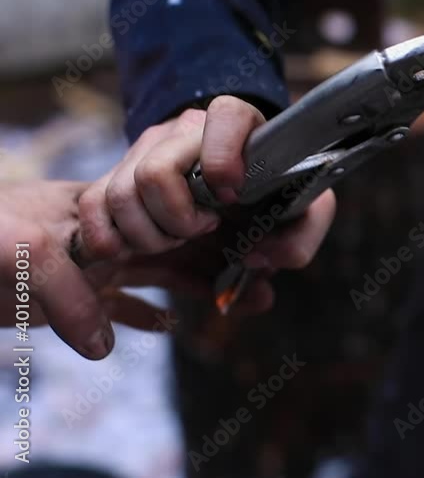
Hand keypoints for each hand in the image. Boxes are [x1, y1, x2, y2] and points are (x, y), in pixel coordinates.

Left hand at [0, 180, 284, 359]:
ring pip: (158, 275)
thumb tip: (105, 345)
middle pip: (179, 246)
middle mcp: (108, 235)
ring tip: (241, 300)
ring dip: (197, 288)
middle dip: (223, 260)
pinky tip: (169, 323)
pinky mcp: (69, 295)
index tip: (252, 248)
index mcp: (105, 211)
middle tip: (266, 280)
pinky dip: (142, 314)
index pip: (172, 216)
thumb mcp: (24, 253)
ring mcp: (91, 265)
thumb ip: (73, 294)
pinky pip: (119, 305)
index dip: (213, 230)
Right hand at [77, 96, 335, 268]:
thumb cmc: (273, 195)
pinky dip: (110, 239)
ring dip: (148, 235)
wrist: (241, 188)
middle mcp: (185, 130)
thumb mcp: (304, 213)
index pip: (226, 116)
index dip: (224, 159)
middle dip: (178, 219)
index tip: (233, 195)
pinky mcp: (117, 174)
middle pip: (155, 172)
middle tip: (204, 229)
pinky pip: (93, 206)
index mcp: (238, 124)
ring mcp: (146, 149)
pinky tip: (138, 247)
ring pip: (119, 194)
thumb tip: (258, 258)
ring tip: (176, 239)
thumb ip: (299, 239)